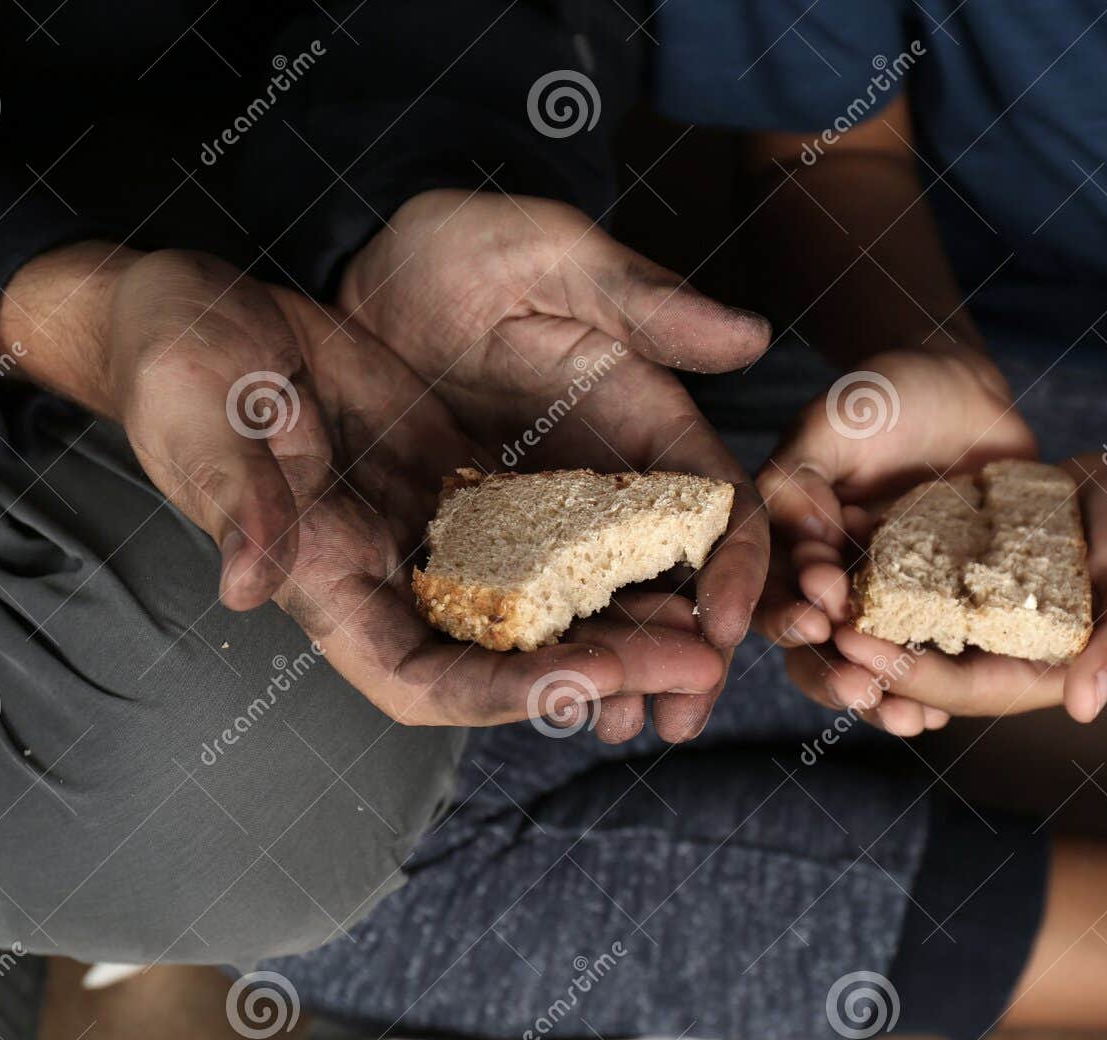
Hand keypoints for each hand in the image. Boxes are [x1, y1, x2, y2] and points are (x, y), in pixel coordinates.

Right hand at [0, 244, 724, 726]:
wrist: (204, 316)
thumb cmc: (183, 365)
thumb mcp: (207, 421)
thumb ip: (240, 501)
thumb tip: (248, 586)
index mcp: (326, 582)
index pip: (421, 679)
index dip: (507, 695)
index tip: (593, 682)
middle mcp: (388, 578)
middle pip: (506, 661)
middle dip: (600, 673)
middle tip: (694, 669)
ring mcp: (430, 537)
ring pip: (540, 608)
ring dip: (619, 624)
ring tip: (706, 630)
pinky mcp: (459, 489)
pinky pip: (544, 538)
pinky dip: (604, 553)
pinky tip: (674, 550)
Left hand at [340, 189, 771, 739]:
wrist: (356, 270)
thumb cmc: (457, 247)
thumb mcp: (548, 254)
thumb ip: (643, 300)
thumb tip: (750, 336)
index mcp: (645, 417)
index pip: (713, 502)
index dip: (732, 566)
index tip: (724, 625)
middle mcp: (607, 480)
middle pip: (670, 575)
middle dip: (684, 648)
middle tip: (679, 715)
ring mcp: (546, 516)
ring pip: (604, 606)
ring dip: (621, 666)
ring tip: (623, 724)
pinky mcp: (482, 537)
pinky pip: (525, 606)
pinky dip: (542, 652)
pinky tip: (549, 695)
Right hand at [752, 347, 1035, 732]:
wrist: (964, 391)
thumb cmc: (885, 393)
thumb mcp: (831, 418)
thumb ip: (802, 472)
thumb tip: (802, 538)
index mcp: (791, 544)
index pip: (776, 590)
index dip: (790, 611)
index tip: (819, 614)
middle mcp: (829, 581)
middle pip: (814, 644)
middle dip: (831, 670)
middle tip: (857, 685)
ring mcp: (883, 600)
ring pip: (866, 664)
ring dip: (880, 697)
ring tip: (904, 715)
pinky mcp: (936, 607)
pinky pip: (927, 658)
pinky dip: (930, 689)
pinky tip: (939, 712)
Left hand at [831, 455, 1106, 729]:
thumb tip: (1084, 705)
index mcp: (1032, 669)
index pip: (958, 687)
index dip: (907, 674)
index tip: (856, 651)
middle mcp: (992, 641)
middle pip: (914, 655)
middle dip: (861, 645)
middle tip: (809, 622)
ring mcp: (971, 599)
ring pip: (900, 609)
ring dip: (854, 598)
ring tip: (806, 575)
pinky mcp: (959, 557)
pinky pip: (908, 559)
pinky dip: (873, 548)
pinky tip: (832, 524)